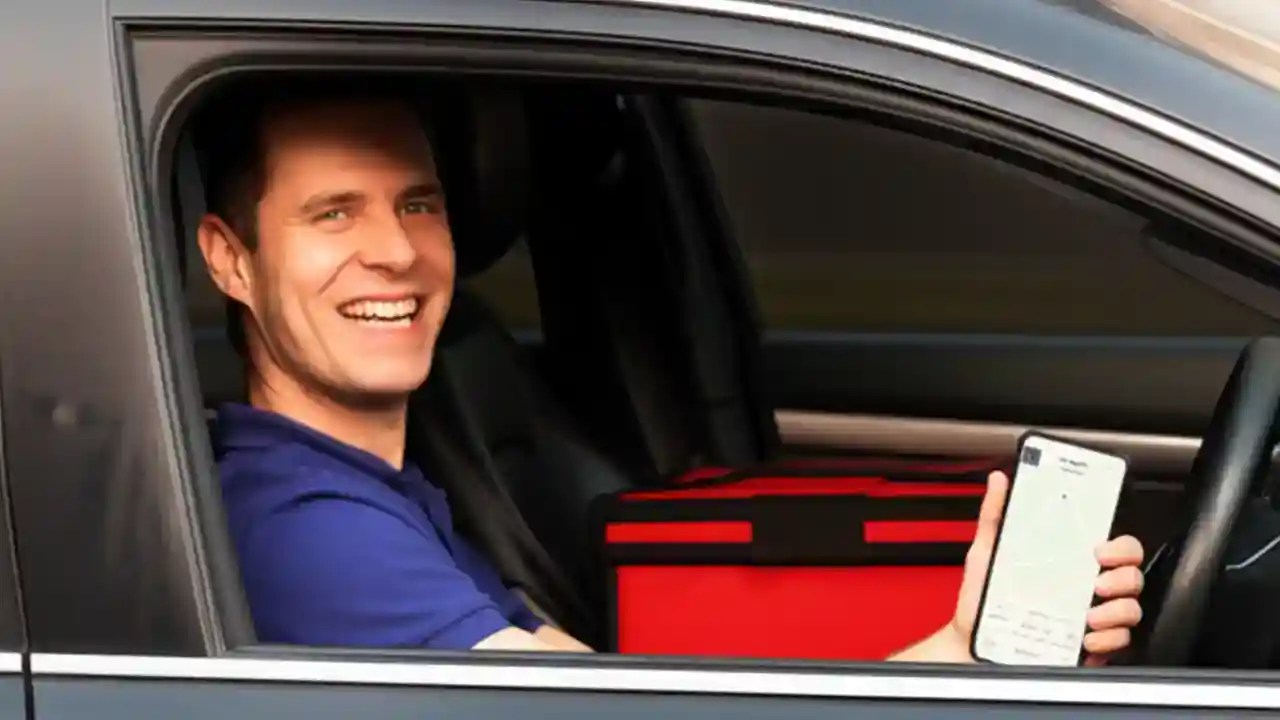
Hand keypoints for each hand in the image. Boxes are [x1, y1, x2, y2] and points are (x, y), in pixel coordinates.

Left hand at [950, 471, 1145, 664]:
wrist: (974, 644)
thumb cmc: (983, 600)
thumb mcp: (987, 553)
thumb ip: (995, 515)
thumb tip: (999, 479)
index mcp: (1070, 563)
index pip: (1115, 547)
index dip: (1120, 546)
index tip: (1101, 550)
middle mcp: (1088, 589)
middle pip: (1131, 576)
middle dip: (1124, 577)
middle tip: (1098, 584)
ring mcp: (1094, 618)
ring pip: (1131, 609)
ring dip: (1116, 611)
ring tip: (1088, 616)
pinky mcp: (1092, 647)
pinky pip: (1119, 642)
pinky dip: (1108, 640)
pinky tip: (1085, 639)